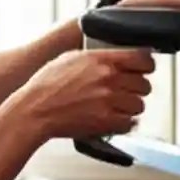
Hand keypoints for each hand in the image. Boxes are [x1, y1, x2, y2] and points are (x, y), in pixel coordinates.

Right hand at [17, 49, 153, 139]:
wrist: (34, 110)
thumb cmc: (46, 85)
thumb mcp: (69, 58)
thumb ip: (95, 56)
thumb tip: (114, 56)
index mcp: (101, 59)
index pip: (142, 58)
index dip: (145, 65)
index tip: (142, 69)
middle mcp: (108, 78)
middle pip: (144, 84)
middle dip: (136, 89)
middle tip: (124, 92)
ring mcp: (108, 101)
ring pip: (139, 105)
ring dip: (129, 107)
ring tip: (115, 107)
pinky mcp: (106, 121)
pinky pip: (130, 123)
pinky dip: (123, 123)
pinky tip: (111, 119)